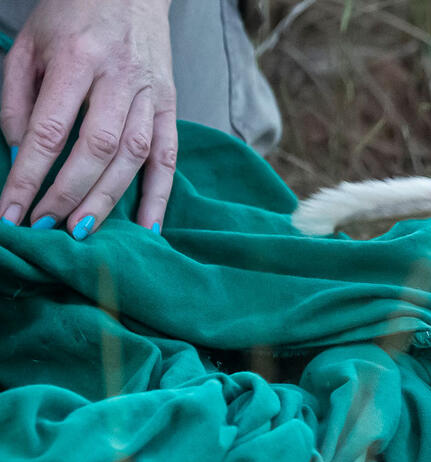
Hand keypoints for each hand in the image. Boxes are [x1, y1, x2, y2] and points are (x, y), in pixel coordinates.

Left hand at [0, 0, 176, 238]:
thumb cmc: (71, 15)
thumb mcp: (29, 45)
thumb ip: (18, 99)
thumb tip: (20, 152)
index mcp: (79, 59)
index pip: (51, 129)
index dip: (29, 175)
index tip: (11, 211)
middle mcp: (120, 78)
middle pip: (97, 148)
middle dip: (68, 193)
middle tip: (45, 227)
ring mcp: (152, 93)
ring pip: (134, 156)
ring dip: (108, 198)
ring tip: (82, 229)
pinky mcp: (172, 104)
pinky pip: (169, 156)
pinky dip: (160, 195)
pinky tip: (147, 228)